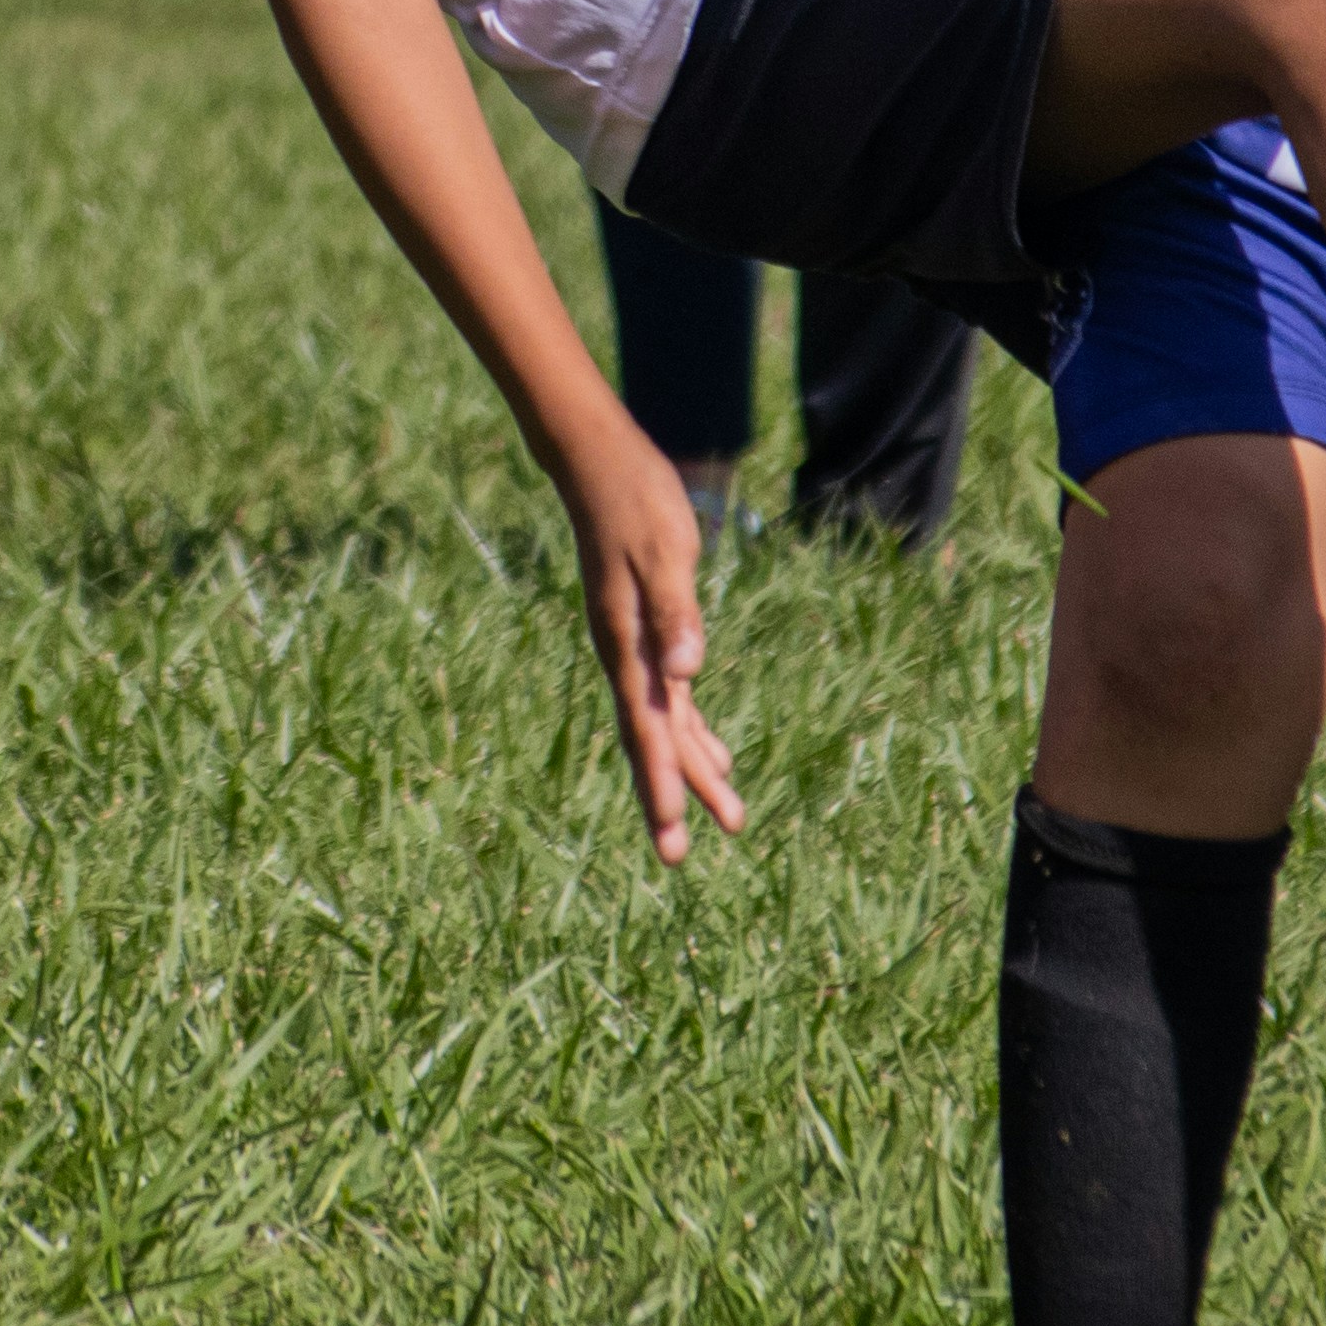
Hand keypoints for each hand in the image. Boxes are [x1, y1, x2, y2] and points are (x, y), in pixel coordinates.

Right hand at [555, 413, 746, 864]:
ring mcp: (631, 647)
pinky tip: (714, 754)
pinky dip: (691, 730)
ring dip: (689, 770)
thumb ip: (677, 615)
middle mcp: (623, 656)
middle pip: (652, 740)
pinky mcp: (645, 632)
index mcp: (626, 644)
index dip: (660, 783)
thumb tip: (686, 677)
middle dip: (671, 796)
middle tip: (679, 858)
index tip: (672, 832)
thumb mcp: (666, 552)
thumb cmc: (638, 502)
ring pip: (663, 724)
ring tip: (725, 816)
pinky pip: (669, 698)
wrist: (601, 467)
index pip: (646, 729)